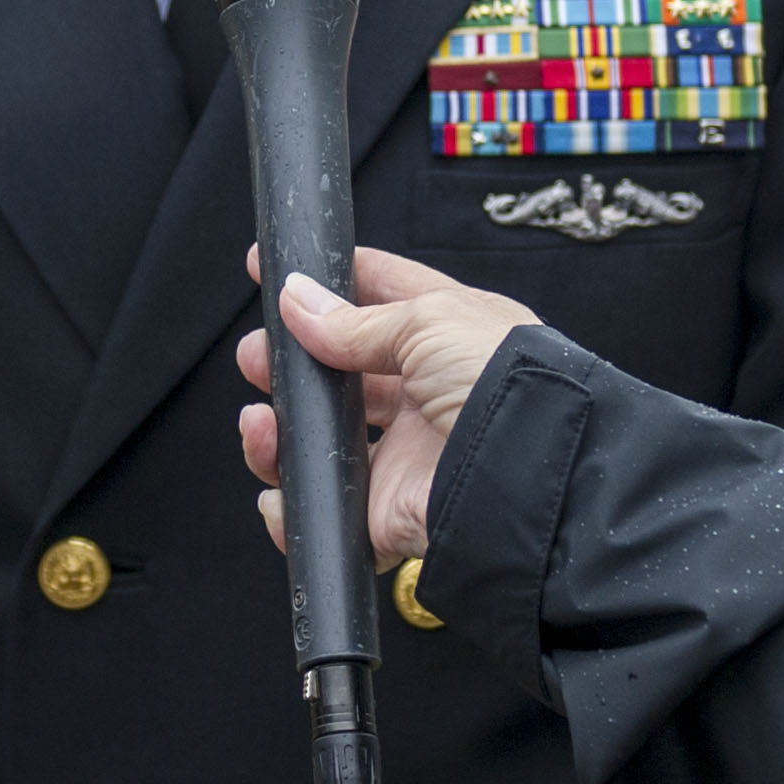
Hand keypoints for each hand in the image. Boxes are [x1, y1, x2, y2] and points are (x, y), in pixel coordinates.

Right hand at [236, 244, 539, 567]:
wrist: (525, 476)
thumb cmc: (504, 384)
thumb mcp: (431, 322)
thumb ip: (356, 319)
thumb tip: (298, 300)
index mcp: (447, 337)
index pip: (378, 296)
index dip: (326, 280)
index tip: (271, 270)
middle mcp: (424, 396)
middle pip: (338, 374)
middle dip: (287, 362)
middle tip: (257, 356)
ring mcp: (403, 456)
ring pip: (320, 443)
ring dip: (277, 431)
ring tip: (261, 422)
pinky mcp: (386, 514)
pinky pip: (325, 513)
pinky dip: (290, 506)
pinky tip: (278, 486)